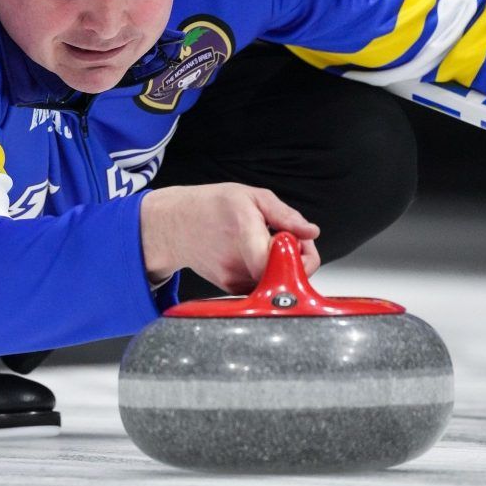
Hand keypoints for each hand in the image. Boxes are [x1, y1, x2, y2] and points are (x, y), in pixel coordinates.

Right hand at [140, 183, 320, 293]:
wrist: (174, 225)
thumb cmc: (210, 207)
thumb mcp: (250, 196)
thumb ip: (284, 215)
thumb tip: (311, 232)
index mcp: (246, 234)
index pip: (286, 261)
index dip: (301, 252)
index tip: (294, 237)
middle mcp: (239, 263)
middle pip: (287, 275)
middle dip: (295, 258)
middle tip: (284, 239)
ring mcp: (233, 280)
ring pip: (275, 281)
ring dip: (280, 264)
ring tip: (263, 243)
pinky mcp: (230, 289)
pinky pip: (261, 285)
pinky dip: (265, 271)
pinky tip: (252, 254)